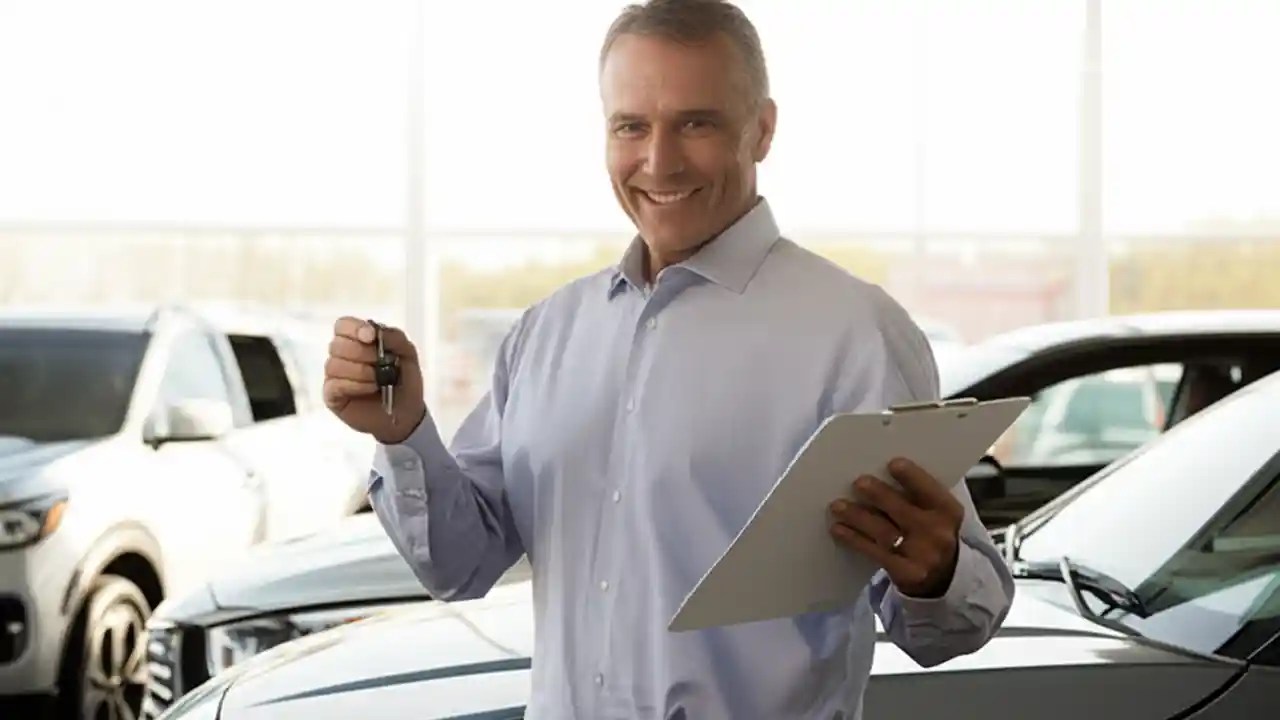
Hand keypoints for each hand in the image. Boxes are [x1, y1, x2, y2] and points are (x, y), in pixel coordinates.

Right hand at [324, 316, 425, 444]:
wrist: (407, 412)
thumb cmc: (405, 381)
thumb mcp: (408, 354)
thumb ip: (394, 337)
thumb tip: (374, 330)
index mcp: (358, 340)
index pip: (343, 325)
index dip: (354, 328)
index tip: (371, 338)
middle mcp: (343, 355)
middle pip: (337, 344)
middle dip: (361, 353)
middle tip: (380, 363)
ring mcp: (335, 375)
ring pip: (334, 364)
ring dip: (361, 371)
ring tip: (378, 380)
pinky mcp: (332, 395)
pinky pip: (335, 384)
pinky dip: (355, 385)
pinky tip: (370, 388)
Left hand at [828, 458, 963, 597]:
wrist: (942, 577)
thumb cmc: (931, 531)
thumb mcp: (935, 512)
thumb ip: (917, 494)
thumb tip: (877, 472)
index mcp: (948, 511)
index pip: (930, 491)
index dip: (913, 477)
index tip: (893, 464)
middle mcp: (938, 533)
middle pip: (903, 511)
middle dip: (879, 495)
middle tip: (858, 483)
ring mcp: (922, 556)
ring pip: (884, 532)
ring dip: (858, 517)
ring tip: (837, 506)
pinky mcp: (905, 573)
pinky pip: (874, 552)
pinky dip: (854, 539)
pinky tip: (838, 529)